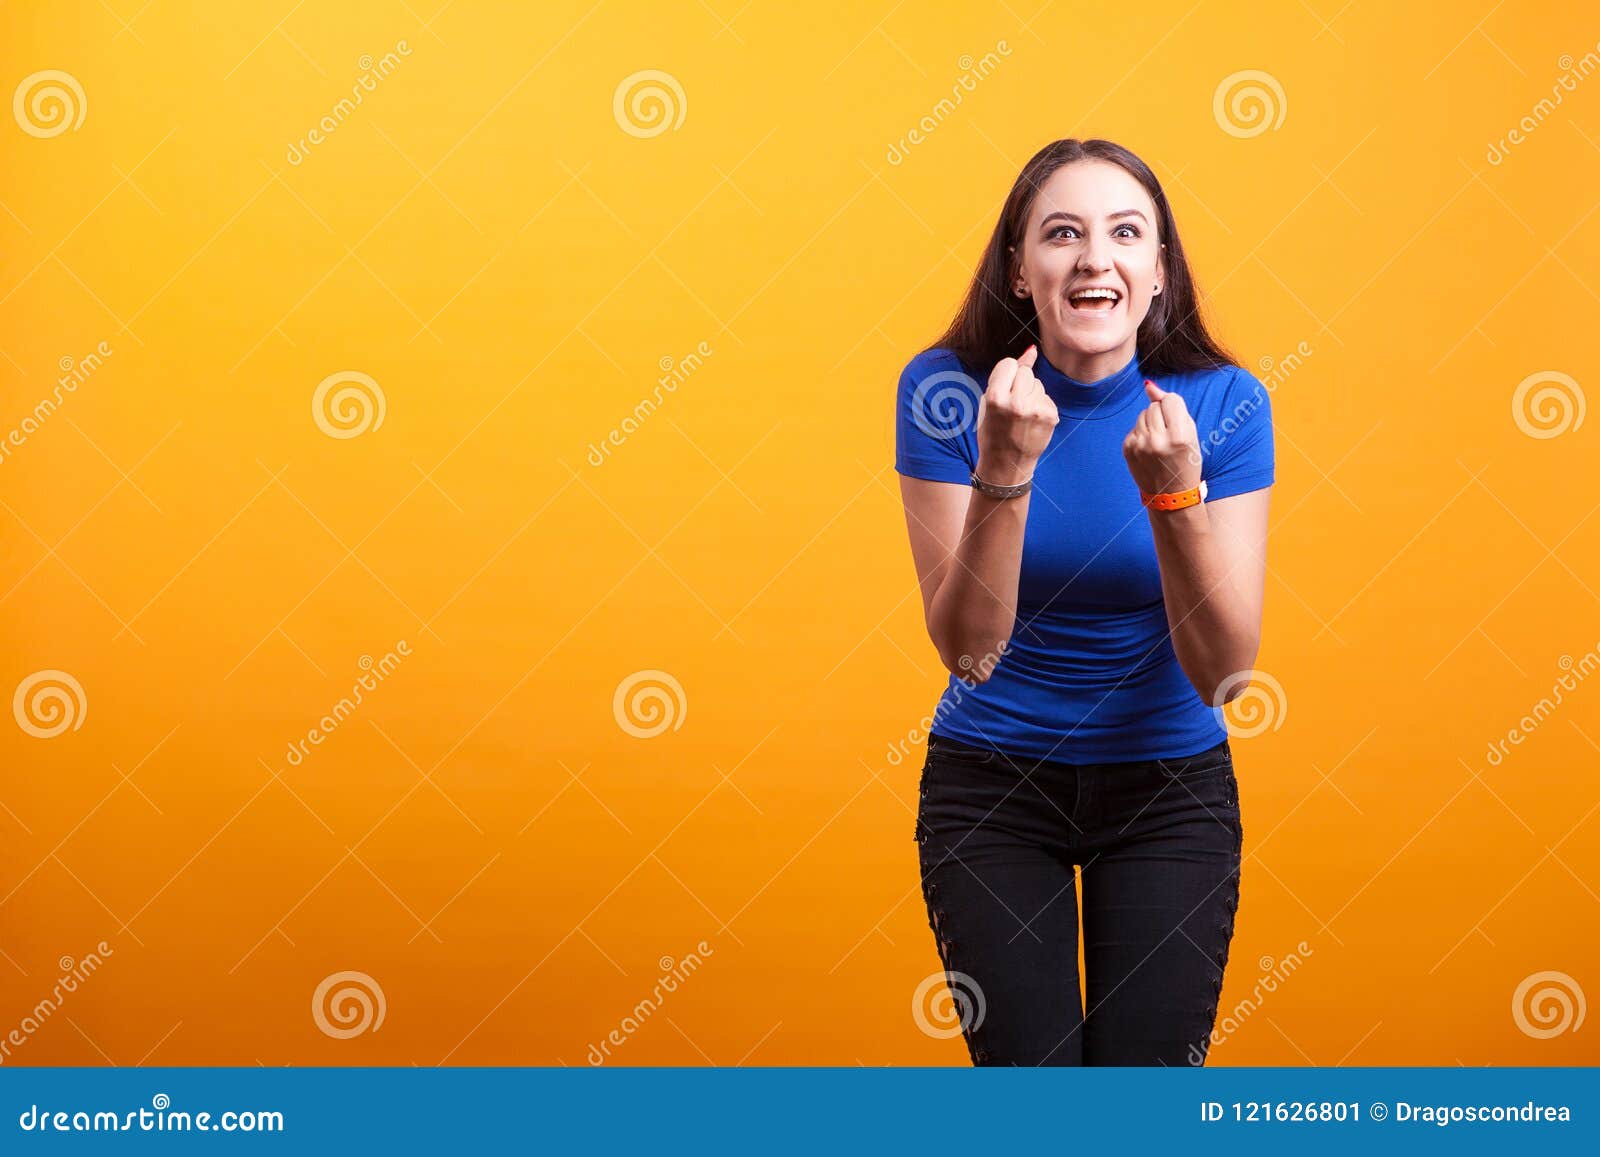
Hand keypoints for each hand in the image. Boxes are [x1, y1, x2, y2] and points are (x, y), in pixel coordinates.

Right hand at [976, 345, 1058, 485]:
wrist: (1006, 465)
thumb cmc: (993, 432)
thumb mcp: (989, 403)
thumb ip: (1008, 375)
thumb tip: (1032, 350)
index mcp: (995, 397)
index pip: (1009, 363)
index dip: (1005, 375)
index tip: (1002, 389)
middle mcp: (1017, 402)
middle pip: (1026, 372)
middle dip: (1019, 383)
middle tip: (1012, 405)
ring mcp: (1036, 410)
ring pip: (1038, 383)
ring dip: (1030, 394)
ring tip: (1021, 415)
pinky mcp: (1051, 416)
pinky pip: (1046, 397)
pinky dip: (1040, 405)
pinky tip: (1031, 421)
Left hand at [1122, 378, 1202, 494]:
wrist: (1171, 494)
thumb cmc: (1185, 460)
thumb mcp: (1189, 433)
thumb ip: (1171, 406)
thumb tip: (1148, 385)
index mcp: (1179, 437)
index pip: (1170, 400)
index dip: (1174, 407)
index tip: (1177, 421)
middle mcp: (1158, 441)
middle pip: (1153, 406)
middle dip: (1161, 415)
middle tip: (1168, 434)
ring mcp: (1140, 446)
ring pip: (1142, 415)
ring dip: (1150, 423)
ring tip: (1159, 441)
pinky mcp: (1128, 450)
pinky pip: (1134, 428)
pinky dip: (1141, 434)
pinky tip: (1149, 449)